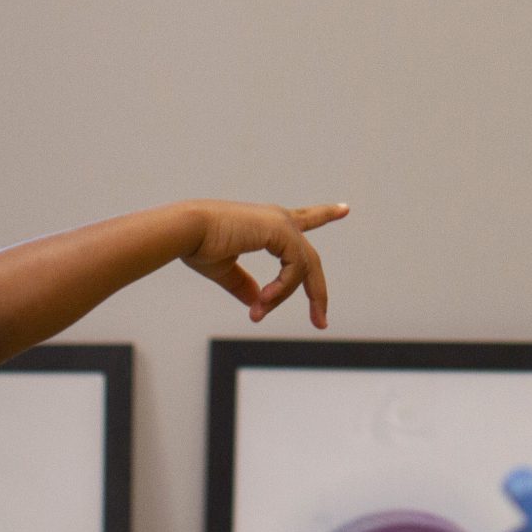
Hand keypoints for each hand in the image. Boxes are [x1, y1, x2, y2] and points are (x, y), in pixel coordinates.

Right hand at [180, 201, 346, 326]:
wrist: (187, 231)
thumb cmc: (199, 246)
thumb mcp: (224, 269)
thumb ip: (243, 285)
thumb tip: (257, 303)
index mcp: (266, 224)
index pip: (303, 219)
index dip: (323, 215)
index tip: (345, 209)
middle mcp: (278, 219)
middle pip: (310, 258)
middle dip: (317, 292)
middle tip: (321, 322)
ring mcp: (282, 223)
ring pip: (304, 269)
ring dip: (282, 297)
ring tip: (259, 313)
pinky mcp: (282, 230)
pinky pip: (295, 269)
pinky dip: (282, 289)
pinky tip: (264, 300)